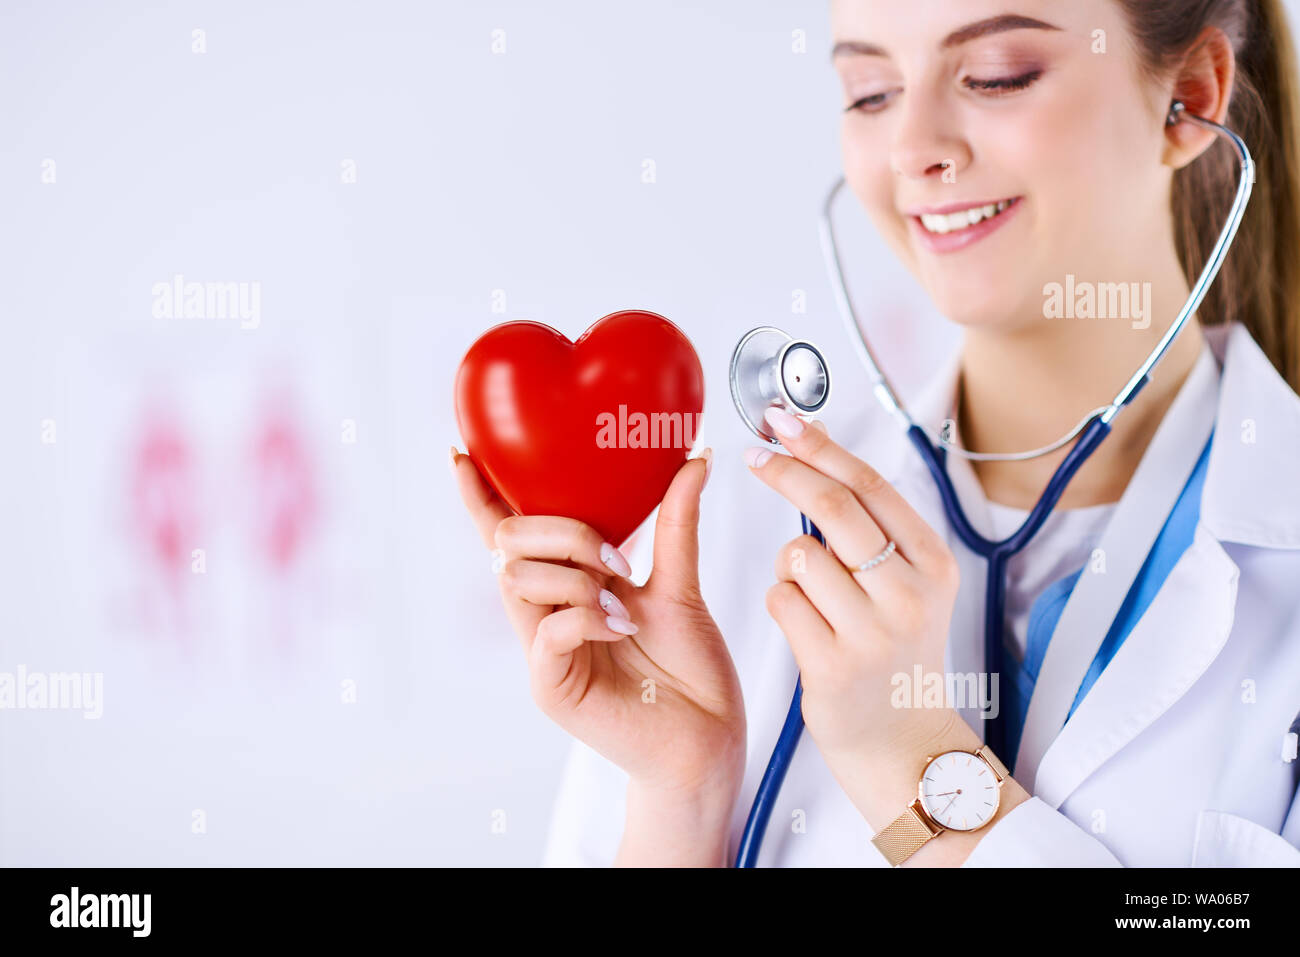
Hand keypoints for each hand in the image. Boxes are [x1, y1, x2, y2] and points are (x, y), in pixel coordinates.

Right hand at [452, 446, 744, 863]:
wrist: (709, 737)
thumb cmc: (690, 671)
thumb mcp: (680, 586)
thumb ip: (675, 526)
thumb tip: (692, 459)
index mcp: (571, 585)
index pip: (514, 534)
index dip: (483, 495)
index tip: (462, 453)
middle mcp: (548, 613)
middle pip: (508, 542)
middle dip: (560, 530)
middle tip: (617, 557)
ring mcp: (544, 651)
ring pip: (520, 578)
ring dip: (576, 575)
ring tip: (624, 601)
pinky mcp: (550, 686)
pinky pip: (547, 631)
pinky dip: (586, 617)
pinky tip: (621, 628)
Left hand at [743, 408, 986, 834]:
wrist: (904, 743)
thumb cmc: (896, 656)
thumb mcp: (911, 587)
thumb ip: (875, 528)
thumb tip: (819, 451)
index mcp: (934, 564)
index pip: (869, 486)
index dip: (820, 446)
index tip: (783, 421)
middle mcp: (910, 594)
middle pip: (831, 508)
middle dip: (785, 473)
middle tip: (757, 458)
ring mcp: (873, 632)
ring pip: (797, 556)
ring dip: (788, 564)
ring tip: (812, 594)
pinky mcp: (832, 665)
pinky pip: (781, 600)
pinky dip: (781, 602)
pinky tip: (806, 626)